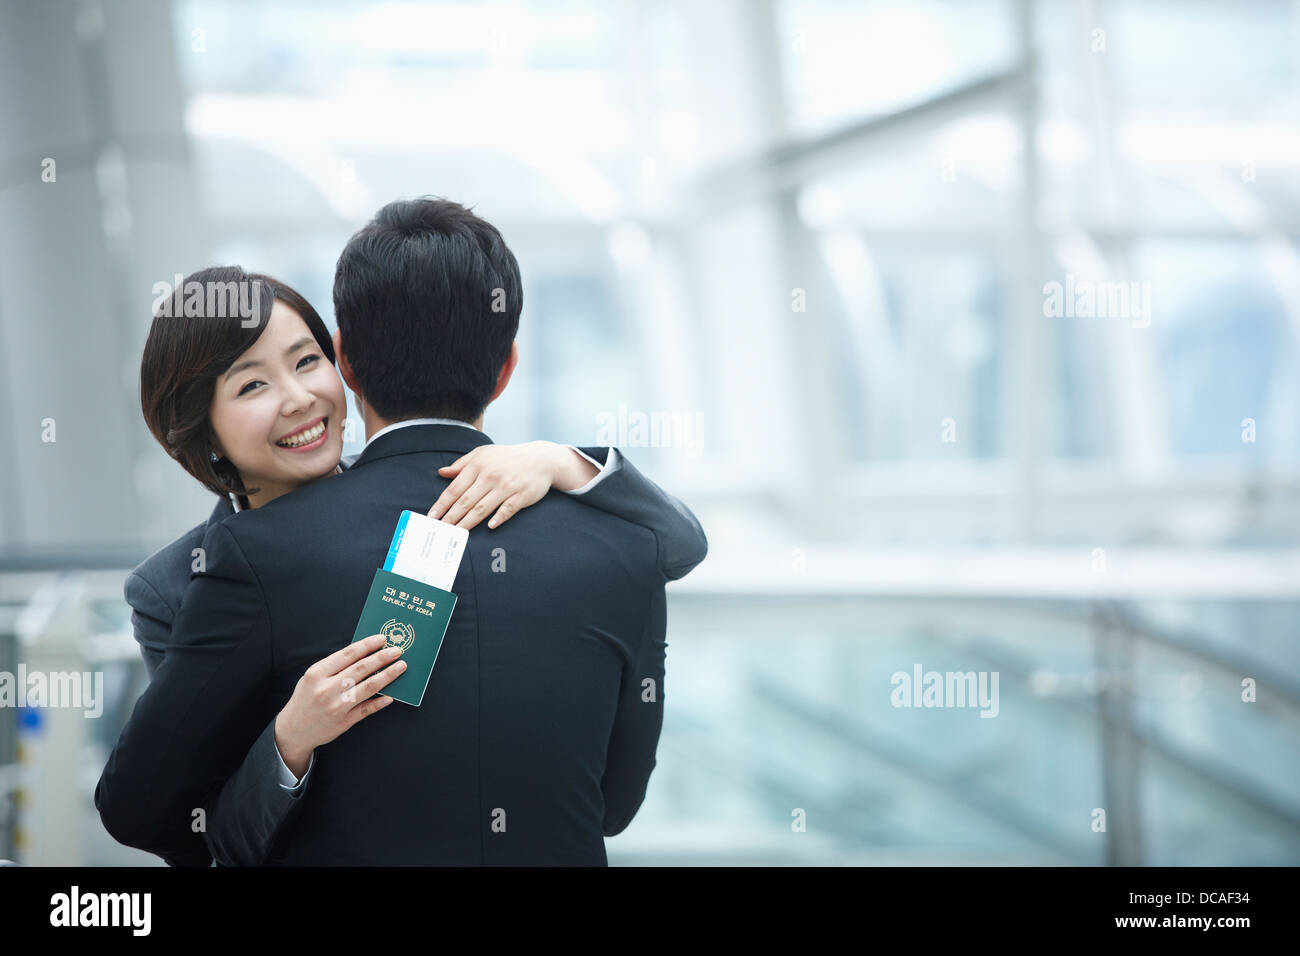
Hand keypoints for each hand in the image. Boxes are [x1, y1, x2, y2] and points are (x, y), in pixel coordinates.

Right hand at [273, 635, 404, 777]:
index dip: (367, 645)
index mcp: (317, 673)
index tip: (382, 639)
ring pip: (369, 687)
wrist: (293, 730)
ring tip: (401, 666)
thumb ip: (334, 666)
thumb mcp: (312, 678)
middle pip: (361, 669)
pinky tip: (392, 695)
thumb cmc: (306, 699)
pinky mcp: (344, 722)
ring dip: (388, 675)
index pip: (348, 654)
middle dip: (382, 658)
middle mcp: (327, 689)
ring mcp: (336, 706)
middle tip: (397, 650)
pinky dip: (380, 701)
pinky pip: (367, 709)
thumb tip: (365, 653)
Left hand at [427, 441, 597, 529]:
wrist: (540, 459)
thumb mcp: (483, 454)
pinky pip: (508, 509)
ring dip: (468, 522)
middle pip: (466, 501)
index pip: (455, 488)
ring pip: (483, 508)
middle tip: (440, 530)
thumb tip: (442, 473)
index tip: (431, 517)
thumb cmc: (508, 458)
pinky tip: (490, 526)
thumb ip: (462, 464)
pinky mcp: (521, 495)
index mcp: (478, 465)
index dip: (442, 504)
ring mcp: (506, 485)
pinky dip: (499, 517)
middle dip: (451, 517)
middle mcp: (490, 475)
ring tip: (457, 533)